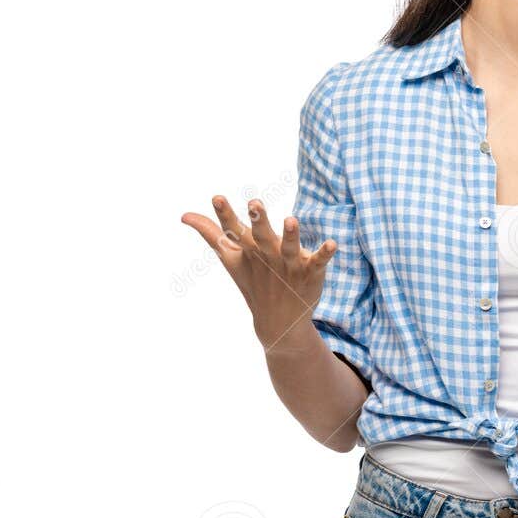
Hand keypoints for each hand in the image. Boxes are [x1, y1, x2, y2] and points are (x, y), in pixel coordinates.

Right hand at [180, 195, 337, 349]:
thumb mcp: (231, 257)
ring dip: (291, 235)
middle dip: (258, 221)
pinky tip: (333, 243)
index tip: (218, 198)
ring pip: (291, 248)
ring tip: (291, 219)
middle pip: (261, 236)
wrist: (278, 320)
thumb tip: (184, 215)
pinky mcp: (310, 271)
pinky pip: (319, 261)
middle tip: (255, 202)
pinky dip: (325, 253)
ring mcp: (289, 264)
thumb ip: (211, 233)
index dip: (225, 214)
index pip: (234, 230)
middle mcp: (267, 255)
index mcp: (248, 250)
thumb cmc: (253, 280)